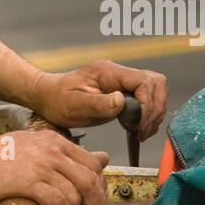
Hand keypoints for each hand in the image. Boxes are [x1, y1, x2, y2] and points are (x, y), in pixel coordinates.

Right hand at [0, 129, 109, 204]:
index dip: (100, 189)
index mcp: (55, 141)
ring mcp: (41, 166)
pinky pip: (58, 203)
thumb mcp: (36, 146)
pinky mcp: (28, 182)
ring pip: (76, 193)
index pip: (93, 165)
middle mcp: (52, 151)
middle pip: (90, 180)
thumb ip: (66, 154)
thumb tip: (101, 159)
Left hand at [35, 61, 166, 139]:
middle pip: (154, 82)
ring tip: (141, 132)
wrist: (49, 98)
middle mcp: (118, 74)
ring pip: (155, 89)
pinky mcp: (123, 92)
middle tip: (143, 130)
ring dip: (154, 112)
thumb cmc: (58, 100)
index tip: (139, 125)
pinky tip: (138, 129)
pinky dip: (149, 114)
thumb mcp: (74, 105)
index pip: (142, 81)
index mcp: (107, 72)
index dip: (147, 104)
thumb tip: (121, 101)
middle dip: (155, 108)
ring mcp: (121, 82)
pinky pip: (147, 98)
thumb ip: (98, 104)